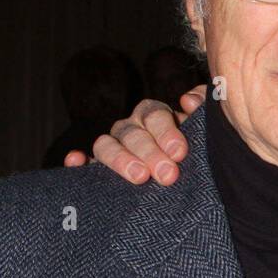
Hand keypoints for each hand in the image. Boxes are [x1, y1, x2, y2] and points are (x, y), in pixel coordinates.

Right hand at [63, 85, 206, 184]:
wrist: (180, 178)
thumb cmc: (192, 151)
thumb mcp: (201, 130)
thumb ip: (201, 110)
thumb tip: (189, 99)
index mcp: (153, 116)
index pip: (154, 115)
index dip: (166, 131)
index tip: (180, 152)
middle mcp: (130, 128)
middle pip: (132, 134)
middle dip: (150, 153)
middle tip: (167, 175)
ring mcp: (112, 147)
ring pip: (105, 145)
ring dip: (120, 160)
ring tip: (139, 177)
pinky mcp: (96, 168)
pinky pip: (82, 162)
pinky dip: (77, 161)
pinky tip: (76, 162)